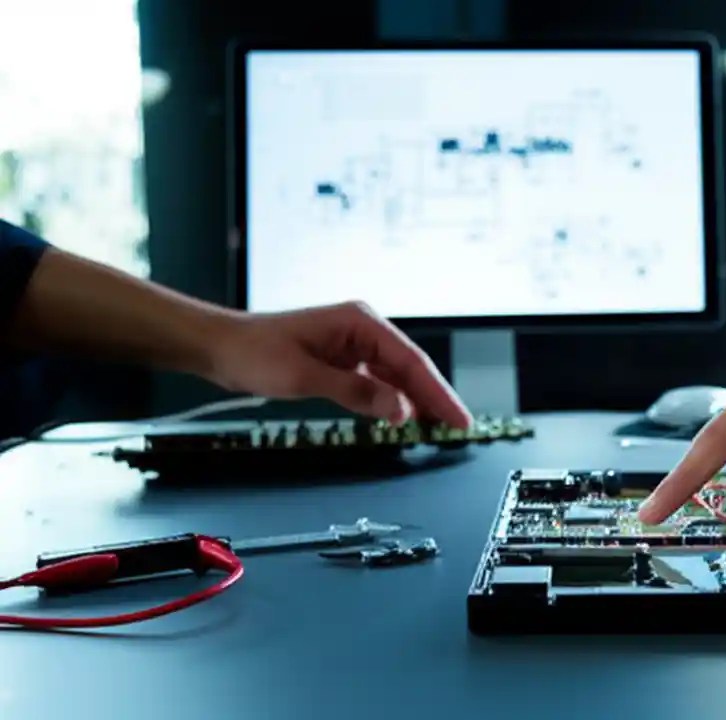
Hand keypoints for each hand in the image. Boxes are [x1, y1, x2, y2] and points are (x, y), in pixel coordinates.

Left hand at [203, 301, 470, 426]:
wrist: (219, 347)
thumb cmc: (253, 352)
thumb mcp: (305, 376)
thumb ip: (356, 392)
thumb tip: (399, 410)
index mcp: (360, 322)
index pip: (411, 362)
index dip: (438, 392)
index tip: (457, 417)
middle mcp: (361, 329)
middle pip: (410, 367)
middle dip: (435, 397)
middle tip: (459, 426)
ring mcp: (352, 343)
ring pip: (396, 375)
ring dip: (415, 400)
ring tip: (438, 425)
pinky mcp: (342, 358)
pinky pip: (377, 380)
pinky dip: (390, 399)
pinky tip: (400, 416)